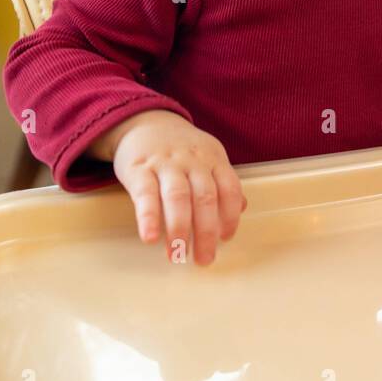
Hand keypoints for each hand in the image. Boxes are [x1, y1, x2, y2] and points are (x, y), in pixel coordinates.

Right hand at [94, 110, 246, 265]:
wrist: (141, 120)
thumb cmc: (178, 147)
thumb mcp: (207, 156)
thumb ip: (222, 181)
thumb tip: (242, 208)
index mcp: (213, 159)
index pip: (230, 188)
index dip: (231, 215)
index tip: (226, 238)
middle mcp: (192, 161)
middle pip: (205, 198)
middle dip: (206, 233)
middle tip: (204, 259)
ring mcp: (166, 164)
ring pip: (178, 197)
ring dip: (179, 230)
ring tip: (177, 255)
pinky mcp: (139, 168)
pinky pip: (145, 194)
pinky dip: (149, 217)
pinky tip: (150, 237)